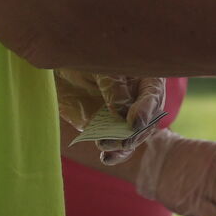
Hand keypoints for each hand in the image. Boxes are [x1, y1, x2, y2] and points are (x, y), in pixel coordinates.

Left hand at [54, 71, 168, 162]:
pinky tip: (107, 158)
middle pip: (146, 122)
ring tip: (105, 145)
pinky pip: (117, 146)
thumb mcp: (100, 66)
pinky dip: (113, 154)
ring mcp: (124, 118)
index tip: (134, 122)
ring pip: (132, 137)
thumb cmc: (86, 58)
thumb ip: (113, 86)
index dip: (145, 110)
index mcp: (145, 79)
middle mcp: (139, 101)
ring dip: (121, 144)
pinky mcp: (108, 129)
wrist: (62, 68)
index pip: (152, 96)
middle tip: (123, 139)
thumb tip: (122, 111)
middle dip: (134, 132)